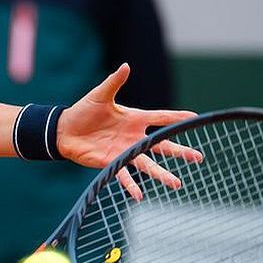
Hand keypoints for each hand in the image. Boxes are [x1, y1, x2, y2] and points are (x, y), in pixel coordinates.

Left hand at [57, 63, 201, 198]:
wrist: (64, 130)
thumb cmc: (83, 111)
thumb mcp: (100, 95)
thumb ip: (114, 82)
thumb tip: (125, 66)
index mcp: (134, 118)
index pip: (161, 117)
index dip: (178, 117)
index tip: (196, 117)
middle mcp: (134, 136)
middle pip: (162, 145)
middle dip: (180, 151)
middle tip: (198, 158)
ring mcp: (124, 151)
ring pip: (148, 164)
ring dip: (162, 174)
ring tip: (177, 184)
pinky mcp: (112, 162)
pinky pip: (124, 175)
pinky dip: (131, 186)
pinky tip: (139, 196)